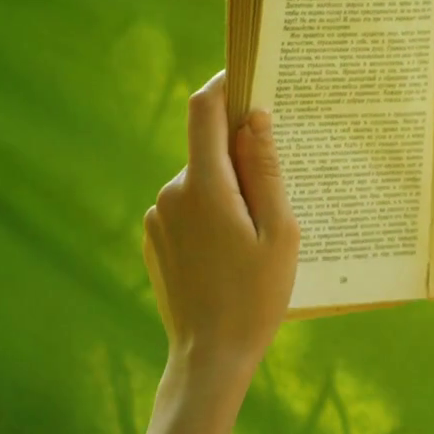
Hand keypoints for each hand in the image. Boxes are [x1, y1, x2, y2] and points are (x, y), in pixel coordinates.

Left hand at [144, 71, 299, 374]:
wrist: (209, 357)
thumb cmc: (255, 298)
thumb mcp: (279, 232)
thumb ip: (265, 170)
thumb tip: (256, 119)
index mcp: (204, 186)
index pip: (203, 110)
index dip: (224, 84)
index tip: (247, 76)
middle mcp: (171, 193)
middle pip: (208, 151)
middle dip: (241, 159)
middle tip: (277, 196)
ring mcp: (158, 218)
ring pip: (201, 183)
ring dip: (229, 194)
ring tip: (255, 242)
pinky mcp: (155, 240)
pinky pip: (188, 210)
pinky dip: (212, 217)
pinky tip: (232, 257)